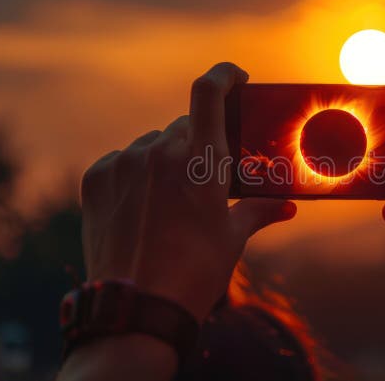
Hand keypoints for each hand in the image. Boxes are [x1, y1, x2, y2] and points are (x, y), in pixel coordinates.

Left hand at [80, 62, 295, 321]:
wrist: (136, 310)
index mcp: (201, 160)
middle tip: (206, 175)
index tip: (236, 79)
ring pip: (153, 145)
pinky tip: (141, 208)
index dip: (225, 75)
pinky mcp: (96, 179)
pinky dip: (136, 174)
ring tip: (170, 203)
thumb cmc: (194, 274)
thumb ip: (259, 210)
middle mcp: (159, 152)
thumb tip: (288, 206)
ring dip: (166, 161)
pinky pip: (122, 161)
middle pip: (185, 126)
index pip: (210, 90)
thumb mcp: (232, 239)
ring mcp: (123, 164)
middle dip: (200, 143)